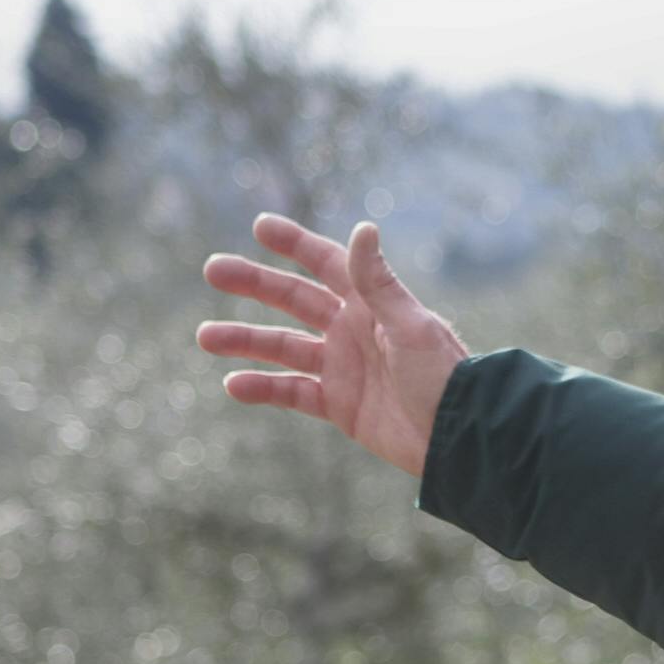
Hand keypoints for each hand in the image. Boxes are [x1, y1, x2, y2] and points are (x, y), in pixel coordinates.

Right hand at [197, 215, 469, 477]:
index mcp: (371, 304)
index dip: (295, 243)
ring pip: (283, 347)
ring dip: (245, 340)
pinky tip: (233, 384)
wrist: (458, 437)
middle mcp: (352, 329)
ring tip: (204, 337)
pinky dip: (263, 388)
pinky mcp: (339, 404)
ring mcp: (343, 367)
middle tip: (213, 269)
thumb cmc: (444, 376)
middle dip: (254, 284)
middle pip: (293, 300)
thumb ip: (380, 283)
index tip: (260, 226)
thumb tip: (363, 227)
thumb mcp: (411, 326)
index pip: (326, 263)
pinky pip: (292, 392)